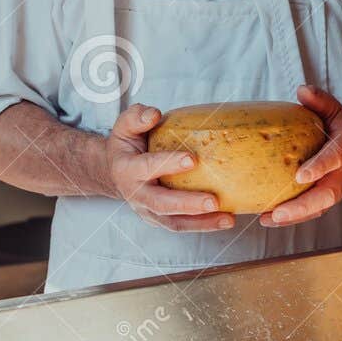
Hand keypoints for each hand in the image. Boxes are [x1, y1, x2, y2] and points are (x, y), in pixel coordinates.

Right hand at [106, 103, 233, 232]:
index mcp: (127, 169)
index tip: (192, 159)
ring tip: (228, 219)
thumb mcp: (124, 126)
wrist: (113, 172)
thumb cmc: (126, 145)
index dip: (168, 164)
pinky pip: (182, 226)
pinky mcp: (160, 220)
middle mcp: (136, 194)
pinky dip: (204, 225)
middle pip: (162, 204)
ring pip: (174, 222)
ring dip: (202, 222)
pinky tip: (225, 220)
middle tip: (213, 200)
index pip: (147, 167)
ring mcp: (147, 211)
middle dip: (188, 203)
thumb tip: (154, 114)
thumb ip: (136, 117)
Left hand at [262, 85, 341, 227]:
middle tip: (279, 212)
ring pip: (317, 209)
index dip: (319, 168)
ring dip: (293, 217)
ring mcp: (334, 190)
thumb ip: (320, 100)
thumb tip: (302, 90)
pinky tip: (268, 218)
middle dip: (303, 206)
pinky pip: (310, 212)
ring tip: (268, 218)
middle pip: (326, 196)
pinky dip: (291, 218)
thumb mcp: (335, 110)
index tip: (300, 176)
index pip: (333, 160)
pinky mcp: (325, 200)